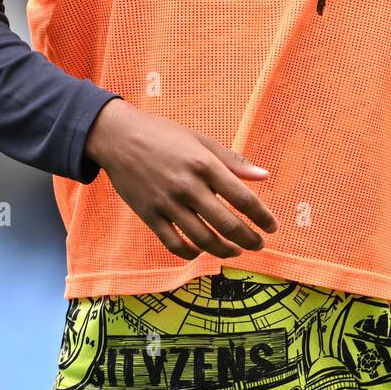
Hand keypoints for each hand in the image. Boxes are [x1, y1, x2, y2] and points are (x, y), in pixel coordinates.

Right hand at [84, 98, 277, 260]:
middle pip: (227, 224)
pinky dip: (191, 253)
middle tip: (259, 244)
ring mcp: (167, 203)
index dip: (262, 217)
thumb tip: (264, 176)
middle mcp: (188, 186)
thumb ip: (233, 161)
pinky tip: (201, 251)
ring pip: (202, 239)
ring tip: (235, 251)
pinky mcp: (149, 215)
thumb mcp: (201, 140)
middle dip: (249, 239)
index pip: (243, 198)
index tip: (272, 227)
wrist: (118, 137)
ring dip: (224, 250)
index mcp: (205, 164)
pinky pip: (173, 244)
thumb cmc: (163, 135)